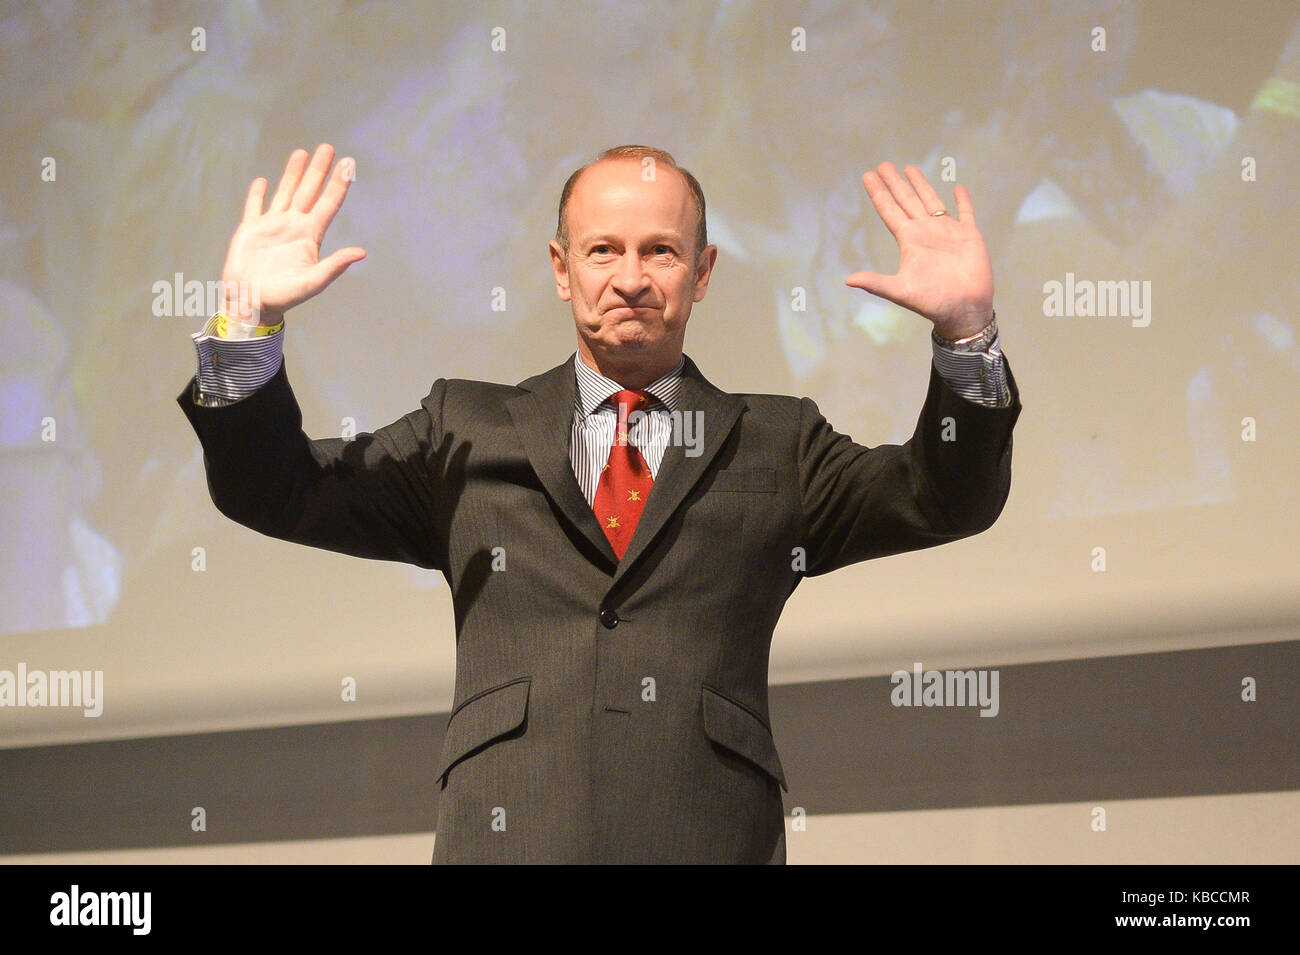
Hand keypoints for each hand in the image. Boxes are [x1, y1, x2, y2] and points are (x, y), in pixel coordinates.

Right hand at [220, 143, 365, 323]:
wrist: (251, 302)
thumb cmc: (284, 296)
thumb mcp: (314, 281)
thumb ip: (335, 265)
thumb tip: (362, 252)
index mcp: (310, 236)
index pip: (329, 204)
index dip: (339, 183)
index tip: (349, 163)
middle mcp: (294, 226)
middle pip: (309, 191)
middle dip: (319, 170)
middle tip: (328, 147)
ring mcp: (272, 226)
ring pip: (285, 192)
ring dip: (293, 173)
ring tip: (302, 152)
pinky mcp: (250, 229)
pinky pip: (254, 206)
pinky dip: (258, 193)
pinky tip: (263, 181)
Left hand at [844, 162, 993, 338]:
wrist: (964, 309)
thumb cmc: (932, 302)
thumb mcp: (900, 291)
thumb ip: (876, 283)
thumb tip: (848, 280)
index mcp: (909, 241)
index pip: (889, 210)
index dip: (879, 193)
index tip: (868, 175)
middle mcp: (925, 232)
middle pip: (906, 200)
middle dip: (895, 183)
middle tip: (883, 165)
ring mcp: (947, 232)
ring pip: (931, 201)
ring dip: (921, 185)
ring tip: (909, 168)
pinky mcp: (969, 235)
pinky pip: (965, 212)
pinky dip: (962, 200)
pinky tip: (957, 187)